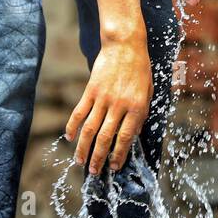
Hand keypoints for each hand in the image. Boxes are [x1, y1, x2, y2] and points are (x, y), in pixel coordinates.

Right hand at [65, 36, 152, 174]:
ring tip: (80, 161)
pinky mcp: (90, 90)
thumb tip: (133, 135)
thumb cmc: (140, 69)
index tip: (114, 166)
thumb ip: (141, 114)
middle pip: (105, 138)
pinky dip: (72, 126)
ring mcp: (103, 98)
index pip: (125, 138)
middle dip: (98, 158)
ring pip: (89, 129)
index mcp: (136, 107)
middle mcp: (119, 105)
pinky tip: (70, 137)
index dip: (119, 155)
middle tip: (94, 172)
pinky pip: (79, 112)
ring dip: (84, 148)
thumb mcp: (148, 92)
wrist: (125, 45)